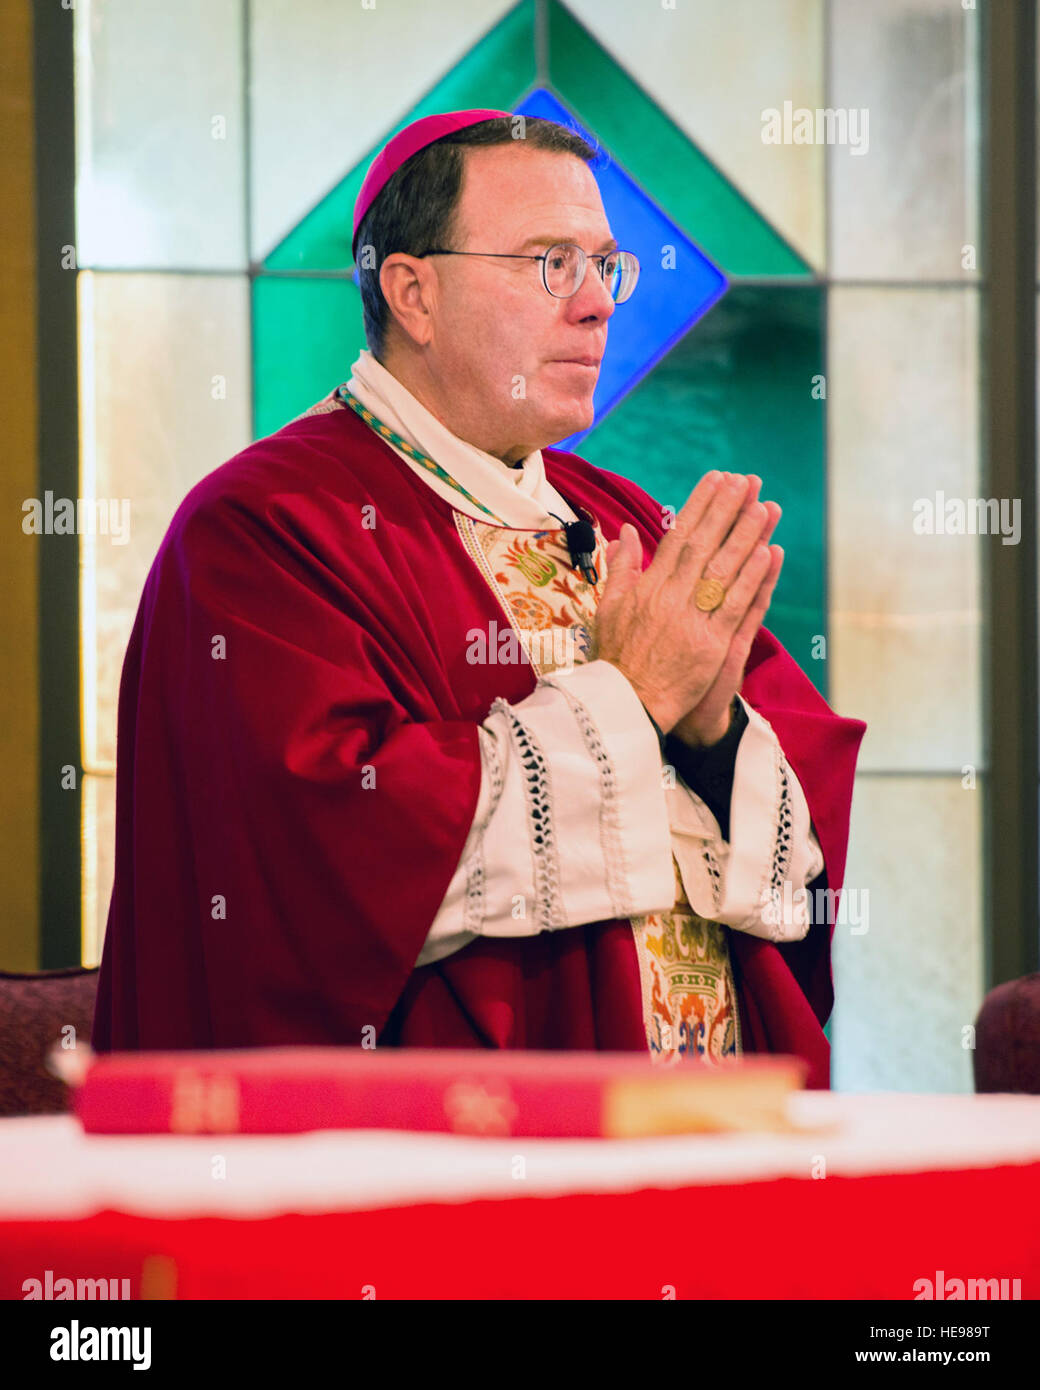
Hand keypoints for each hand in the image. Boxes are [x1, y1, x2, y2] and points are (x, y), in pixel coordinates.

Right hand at [594, 470, 773, 733]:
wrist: (627, 705)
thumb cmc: (617, 659)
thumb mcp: (608, 608)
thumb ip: (620, 568)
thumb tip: (625, 532)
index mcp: (647, 587)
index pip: (678, 536)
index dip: (699, 506)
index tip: (716, 480)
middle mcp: (670, 598)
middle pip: (704, 545)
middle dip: (726, 510)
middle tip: (746, 481)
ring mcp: (692, 621)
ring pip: (724, 570)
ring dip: (746, 536)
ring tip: (764, 506)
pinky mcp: (711, 645)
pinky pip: (735, 606)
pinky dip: (752, 579)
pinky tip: (768, 553)